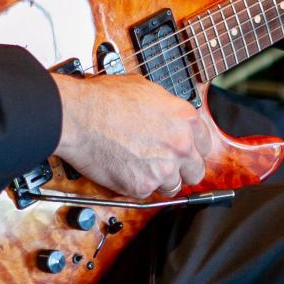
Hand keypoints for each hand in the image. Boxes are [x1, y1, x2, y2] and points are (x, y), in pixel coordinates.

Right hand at [52, 71, 212, 198]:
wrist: (78, 116)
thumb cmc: (104, 99)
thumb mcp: (147, 90)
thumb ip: (167, 109)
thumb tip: (170, 118)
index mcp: (186, 119)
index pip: (205, 145)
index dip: (192, 149)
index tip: (183, 152)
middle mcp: (181, 145)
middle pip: (196, 171)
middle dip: (181, 170)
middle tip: (165, 165)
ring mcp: (163, 169)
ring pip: (173, 187)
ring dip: (159, 180)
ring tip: (139, 167)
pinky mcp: (142, 186)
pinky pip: (147, 193)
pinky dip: (136, 186)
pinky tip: (123, 170)